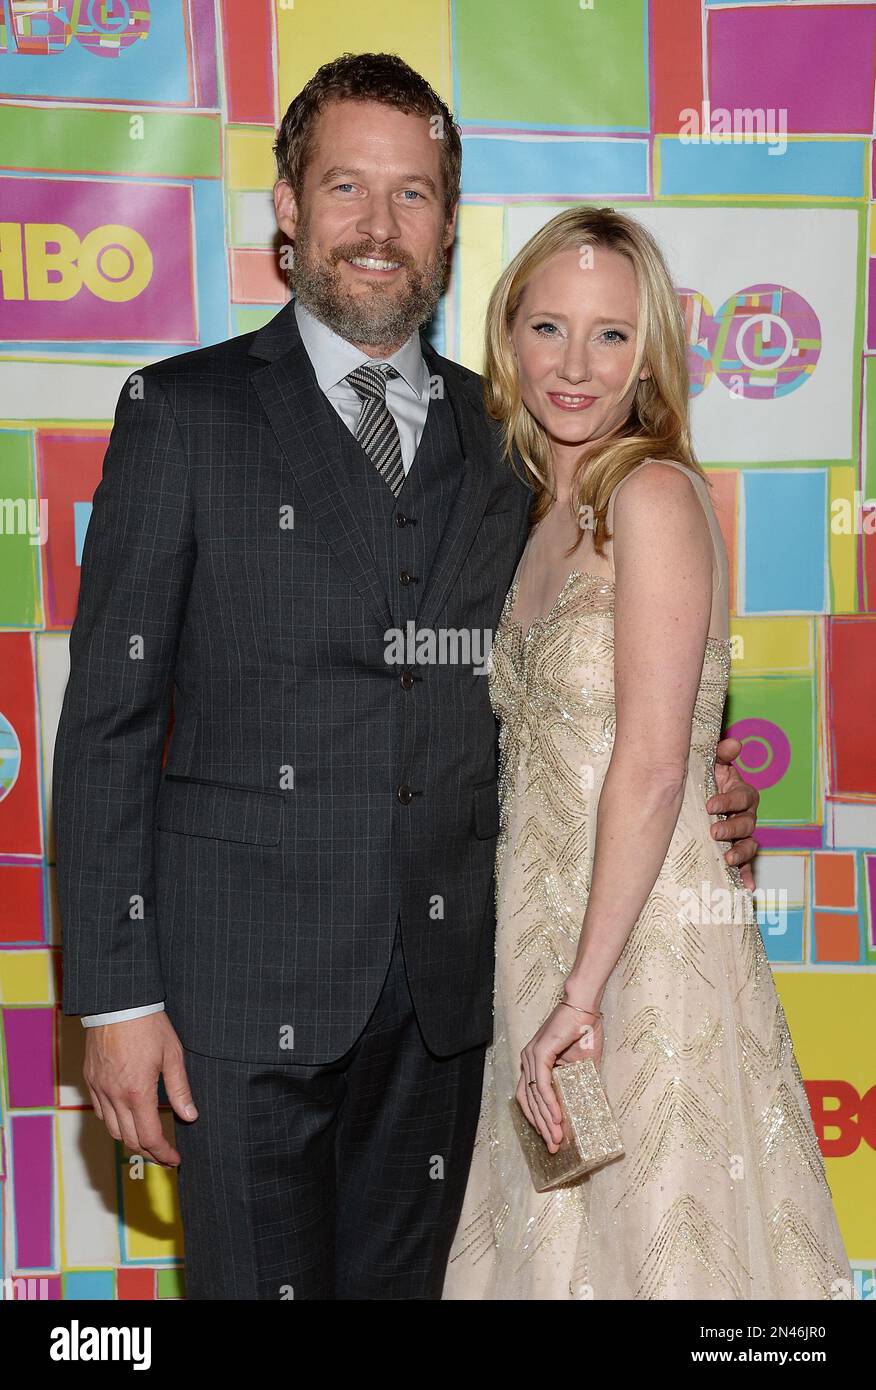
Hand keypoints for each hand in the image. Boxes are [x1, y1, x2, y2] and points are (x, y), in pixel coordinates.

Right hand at [83, 1012, 197, 1166]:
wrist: (118, 1003)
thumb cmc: (149, 1025)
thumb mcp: (173, 1055)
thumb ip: (180, 1089)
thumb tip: (190, 1116)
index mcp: (138, 1092)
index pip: (150, 1137)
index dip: (163, 1153)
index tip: (174, 1159)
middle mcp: (115, 1096)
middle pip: (130, 1140)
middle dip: (149, 1153)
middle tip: (164, 1155)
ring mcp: (100, 1089)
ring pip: (113, 1130)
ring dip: (131, 1141)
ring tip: (148, 1141)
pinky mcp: (91, 1080)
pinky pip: (101, 1112)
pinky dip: (115, 1123)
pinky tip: (128, 1119)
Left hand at [516, 1003, 603, 1153]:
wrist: (586, 1007)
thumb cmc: (584, 1032)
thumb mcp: (582, 1066)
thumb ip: (578, 1085)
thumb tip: (586, 1108)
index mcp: (534, 1063)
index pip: (529, 1098)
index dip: (538, 1120)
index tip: (549, 1139)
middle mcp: (527, 1060)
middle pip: (529, 1101)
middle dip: (541, 1127)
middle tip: (553, 1148)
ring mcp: (531, 1056)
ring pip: (534, 1096)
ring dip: (546, 1120)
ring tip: (557, 1139)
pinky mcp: (540, 1052)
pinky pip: (542, 1085)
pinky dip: (549, 1103)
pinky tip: (557, 1119)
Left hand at [708, 736, 759, 890]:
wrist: (688, 802)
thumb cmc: (701, 782)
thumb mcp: (709, 765)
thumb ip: (721, 754)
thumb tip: (734, 742)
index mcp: (740, 794)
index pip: (744, 796)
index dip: (730, 800)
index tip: (710, 805)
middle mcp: (744, 815)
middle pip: (747, 823)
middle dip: (732, 828)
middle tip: (714, 832)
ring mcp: (740, 836)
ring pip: (748, 844)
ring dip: (741, 852)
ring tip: (727, 859)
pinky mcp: (735, 854)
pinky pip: (746, 866)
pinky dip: (747, 876)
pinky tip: (746, 887)